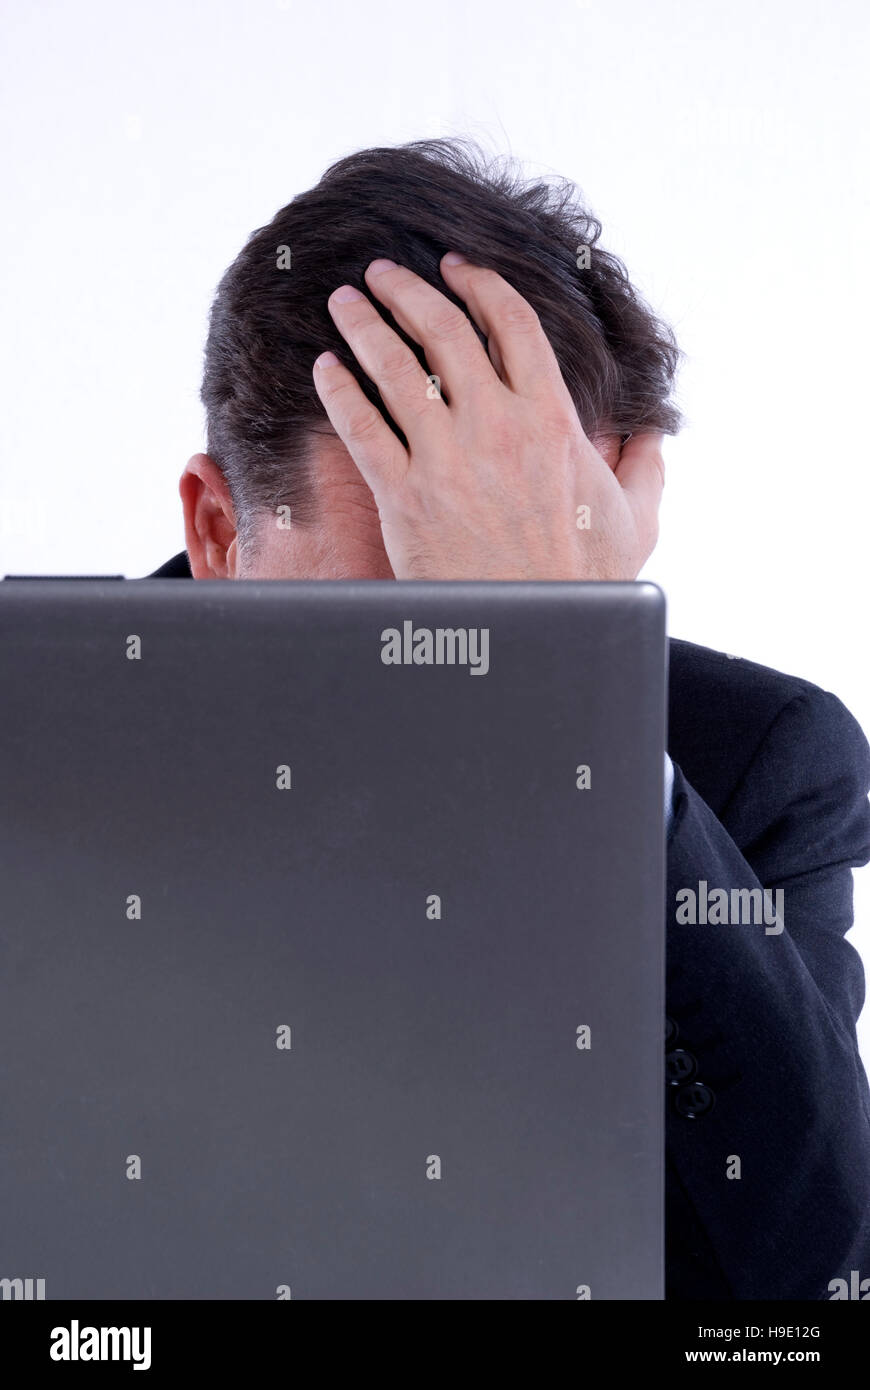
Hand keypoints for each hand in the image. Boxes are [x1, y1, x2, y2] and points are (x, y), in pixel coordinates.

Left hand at [312, 254, 664, 580]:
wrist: (529, 634)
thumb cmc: (581, 582)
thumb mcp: (635, 520)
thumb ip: (644, 467)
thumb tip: (652, 434)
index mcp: (551, 420)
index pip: (513, 323)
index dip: (480, 284)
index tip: (457, 267)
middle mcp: (495, 427)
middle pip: (444, 329)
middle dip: (407, 290)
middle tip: (383, 272)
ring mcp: (445, 459)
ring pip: (395, 367)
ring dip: (365, 325)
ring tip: (344, 303)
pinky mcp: (403, 496)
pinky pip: (361, 426)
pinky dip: (339, 390)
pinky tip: (325, 369)